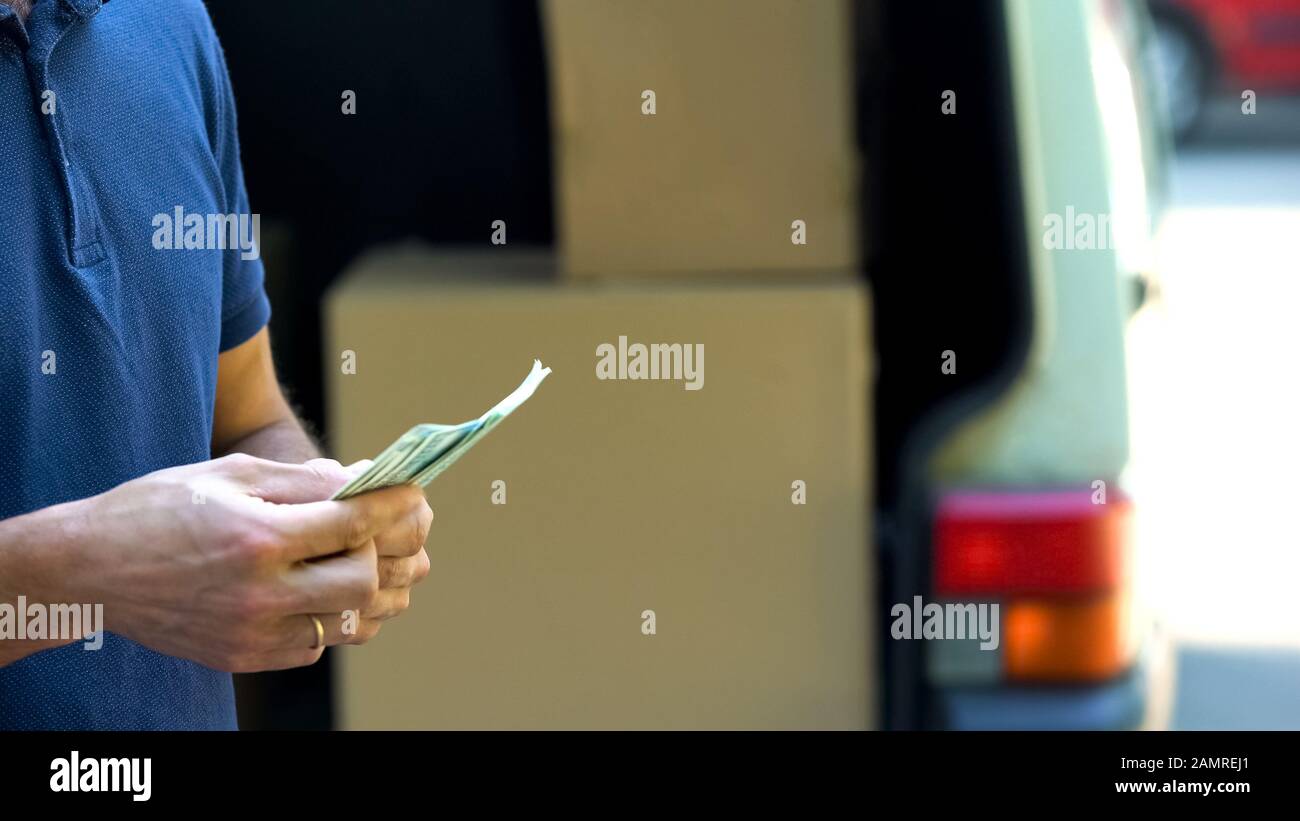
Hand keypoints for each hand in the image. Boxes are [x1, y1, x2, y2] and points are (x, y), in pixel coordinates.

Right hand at [63, 453, 426, 672]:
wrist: (87, 569)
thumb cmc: (157, 508)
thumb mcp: (229, 474)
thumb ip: (303, 479)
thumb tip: (363, 479)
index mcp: (257, 536)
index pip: (354, 522)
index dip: (394, 504)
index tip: (413, 491)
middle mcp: (259, 592)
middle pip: (363, 581)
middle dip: (380, 550)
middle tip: (374, 527)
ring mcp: (252, 633)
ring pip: (349, 623)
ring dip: (366, 590)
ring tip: (361, 559)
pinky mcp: (243, 658)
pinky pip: (315, 645)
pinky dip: (329, 617)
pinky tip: (318, 589)